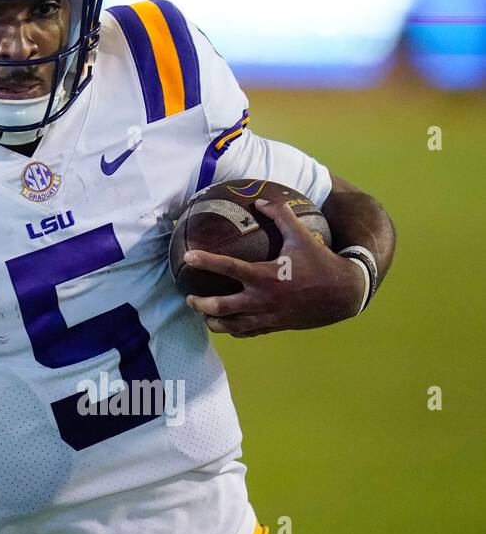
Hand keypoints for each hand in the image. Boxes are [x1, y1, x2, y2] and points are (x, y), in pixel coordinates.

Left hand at [183, 197, 364, 336]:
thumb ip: (280, 216)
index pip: (229, 267)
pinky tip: (226, 325)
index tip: (188, 257)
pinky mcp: (276, 326)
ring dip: (213, 322)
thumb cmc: (321, 262)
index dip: (206, 262)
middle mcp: (264, 299)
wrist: (345, 294)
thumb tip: (260, 201)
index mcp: (266, 275)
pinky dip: (234, 330)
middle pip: (222, 307)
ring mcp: (269, 316)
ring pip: (232, 326)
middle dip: (201, 304)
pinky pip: (248, 332)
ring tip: (202, 315)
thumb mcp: (302, 236)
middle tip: (189, 297)